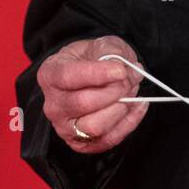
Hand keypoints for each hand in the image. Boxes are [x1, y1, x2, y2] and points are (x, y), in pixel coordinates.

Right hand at [38, 35, 148, 154]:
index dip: (97, 74)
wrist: (92, 76)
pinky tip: (138, 105)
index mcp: (51, 74)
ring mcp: (65, 127)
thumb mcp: (102, 44)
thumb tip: (127, 72)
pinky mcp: (81, 143)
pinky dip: (129, 123)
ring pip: (95, 126)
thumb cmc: (94, 59)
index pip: (69, 77)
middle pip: (83, 103)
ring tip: (131, 92)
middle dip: (114, 91)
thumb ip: (112, 53)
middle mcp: (53, 104)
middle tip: (129, 79)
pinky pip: (108, 139)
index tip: (120, 70)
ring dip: (120, 108)